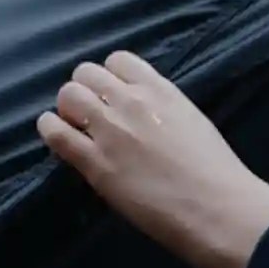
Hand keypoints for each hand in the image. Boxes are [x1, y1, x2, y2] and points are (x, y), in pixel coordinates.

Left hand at [37, 51, 268, 267]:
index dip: (109, 76)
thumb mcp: (192, 122)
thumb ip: (163, 110)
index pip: (118, 59)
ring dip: (67, 108)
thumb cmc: (215, 172)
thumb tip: (143, 113)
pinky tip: (56, 134)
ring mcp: (110, 130)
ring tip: (73, 126)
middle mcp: (131, 102)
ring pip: (68, 96)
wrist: (217, 208)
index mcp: (161, 90)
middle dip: (84, 90)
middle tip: (89, 113)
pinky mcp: (95, 163)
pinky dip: (51, 129)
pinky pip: (56, 133)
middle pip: (85, 73)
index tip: (111, 94)